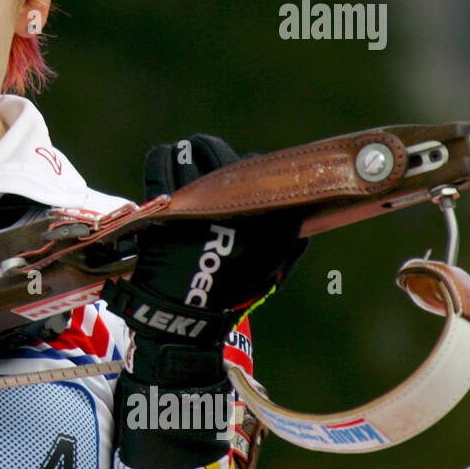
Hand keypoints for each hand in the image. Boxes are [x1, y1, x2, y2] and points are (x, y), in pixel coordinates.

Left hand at [107, 134, 306, 385]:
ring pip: (192, 156)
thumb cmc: (230, 292)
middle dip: (216, 150)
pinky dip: (160, 158)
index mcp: (267, 220)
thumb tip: (309, 206)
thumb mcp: (272, 268)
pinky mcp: (165, 209)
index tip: (244, 172)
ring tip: (186, 150)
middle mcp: (235, 209)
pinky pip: (160, 169)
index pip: (264, 172)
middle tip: (206, 149)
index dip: (253, 168)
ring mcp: (197, 206)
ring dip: (188, 149)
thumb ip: (292, 237)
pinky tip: (163, 156)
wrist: (186, 319)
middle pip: (227, 159)